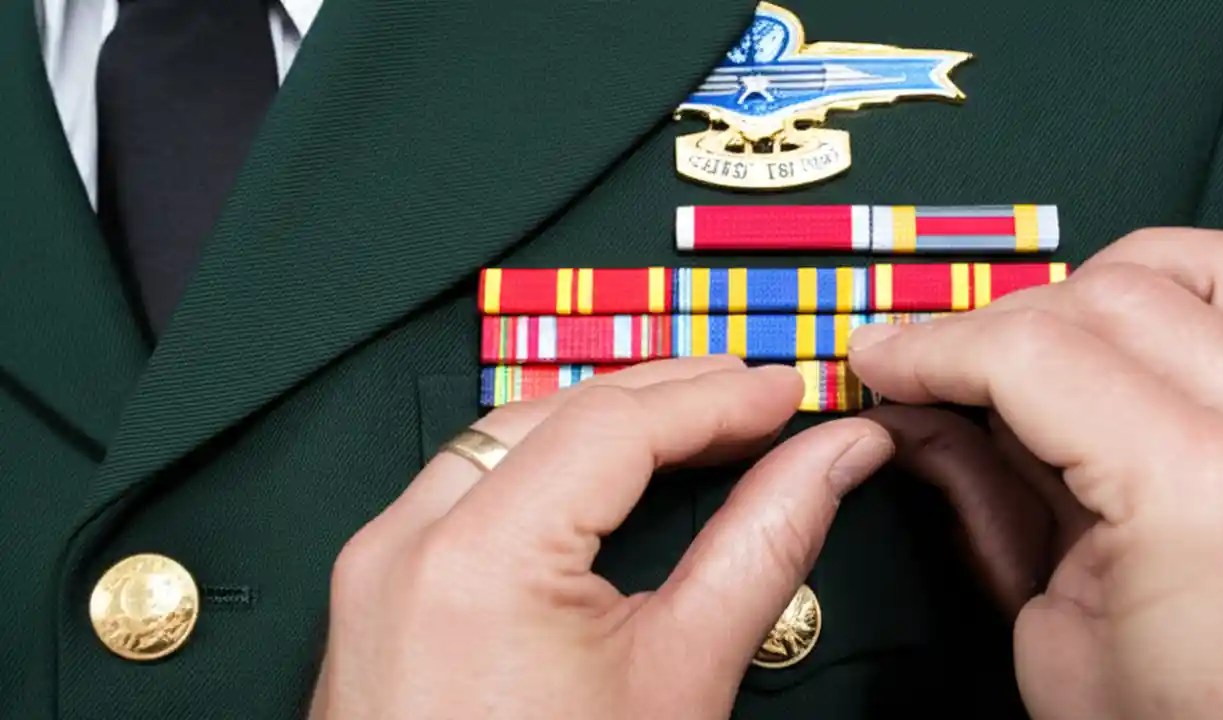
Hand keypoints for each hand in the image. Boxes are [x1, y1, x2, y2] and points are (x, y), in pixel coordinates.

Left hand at [308, 356, 892, 719]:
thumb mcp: (682, 679)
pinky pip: (466, 486)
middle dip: (662, 396)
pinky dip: (546, 463)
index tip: (789, 391)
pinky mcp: (373, 588)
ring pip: (501, 439)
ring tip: (695, 420)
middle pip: (550, 416)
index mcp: (479, 559)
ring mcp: (375, 564)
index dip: (714, 397)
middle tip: (754, 396)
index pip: (612, 425)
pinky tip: (606, 471)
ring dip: (601, 421)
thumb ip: (762, 547)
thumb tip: (835, 456)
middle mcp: (404, 541)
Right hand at [847, 229, 1222, 718]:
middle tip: (941, 369)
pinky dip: (1199, 291)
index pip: (1034, 356)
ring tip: (1051, 342)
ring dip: (1105, 286)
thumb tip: (919, 415)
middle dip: (1000, 323)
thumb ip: (985, 506)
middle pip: (1110, 296)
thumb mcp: (1056, 645)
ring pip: (1205, 265)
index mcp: (1204, 496)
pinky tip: (1148, 332)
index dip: (933, 346)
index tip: (881, 358)